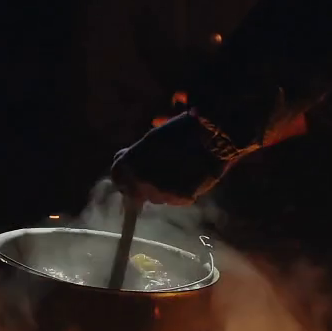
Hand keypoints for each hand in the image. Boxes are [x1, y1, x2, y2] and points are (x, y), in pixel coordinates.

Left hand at [110, 113, 246, 205]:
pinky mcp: (180, 199)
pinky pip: (175, 199)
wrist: (213, 136)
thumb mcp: (152, 139)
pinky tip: (189, 176)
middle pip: (137, 190)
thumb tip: (128, 163)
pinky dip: (180, 191)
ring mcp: (161, 193)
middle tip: (160, 171)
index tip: (131, 175)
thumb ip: (138, 156)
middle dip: (145, 183)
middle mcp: (142, 182)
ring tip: (178, 171)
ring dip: (162, 188)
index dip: (125, 176)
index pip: (118, 177)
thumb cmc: (181, 130)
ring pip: (157, 197)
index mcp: (131, 163)